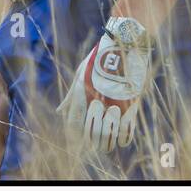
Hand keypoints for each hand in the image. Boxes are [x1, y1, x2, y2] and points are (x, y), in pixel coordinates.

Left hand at [56, 17, 150, 152]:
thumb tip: (60, 112)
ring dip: (107, 143)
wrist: (123, 45)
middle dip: (92, 142)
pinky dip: (122, 139)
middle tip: (94, 146)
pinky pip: (125, 132)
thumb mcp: (82, 73)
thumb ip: (72, 96)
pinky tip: (120, 140)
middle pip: (91, 134)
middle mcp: (96, 101)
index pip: (73, 124)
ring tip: (106, 145)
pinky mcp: (131, 105)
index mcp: (81, 93)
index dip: (75, 136)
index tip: (78, 141)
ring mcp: (114, 104)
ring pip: (108, 136)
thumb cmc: (100, 58)